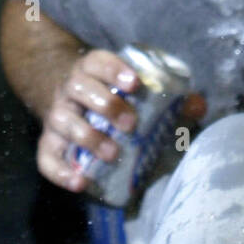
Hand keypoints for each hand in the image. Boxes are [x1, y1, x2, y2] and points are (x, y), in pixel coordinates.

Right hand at [37, 49, 205, 193]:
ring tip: (112, 153)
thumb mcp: (129, 84)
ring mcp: (56, 115)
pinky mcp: (47, 142)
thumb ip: (166, 95)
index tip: (135, 84)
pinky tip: (80, 182)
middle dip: (106, 105)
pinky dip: (60, 171)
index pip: (98, 61)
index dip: (114, 70)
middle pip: (81, 89)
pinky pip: (46, 157)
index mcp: (91, 68)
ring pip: (63, 121)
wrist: (61, 89)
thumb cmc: (107, 90)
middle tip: (131, 124)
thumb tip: (198, 105)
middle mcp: (70, 88)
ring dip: (87, 137)